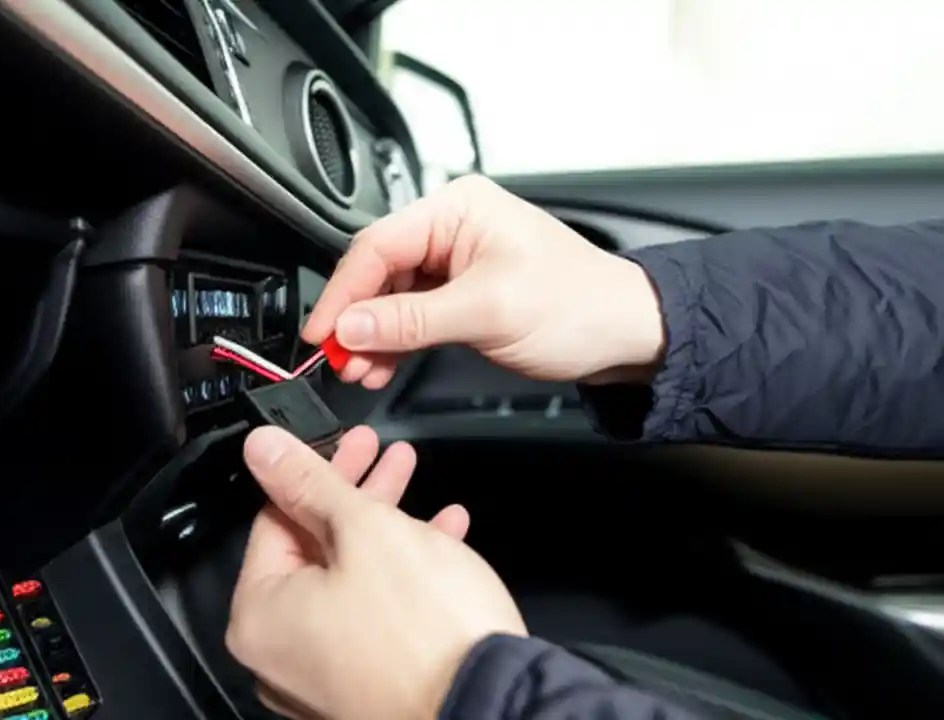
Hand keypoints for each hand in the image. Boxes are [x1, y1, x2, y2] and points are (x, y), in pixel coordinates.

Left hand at [228, 425, 525, 719]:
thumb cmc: (426, 633)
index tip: (351, 445)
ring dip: (386, 528)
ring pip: (349, 580)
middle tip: (387, 459)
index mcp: (259, 618)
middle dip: (358, 496)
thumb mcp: (365, 530)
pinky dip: (401, 575)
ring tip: (421, 493)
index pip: (275, 521)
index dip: (318, 472)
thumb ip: (308, 482)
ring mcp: (322, 679)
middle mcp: (280, 657)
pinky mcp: (366, 688)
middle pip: (313, 550)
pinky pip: (373, 616)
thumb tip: (264, 450)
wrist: (492, 706)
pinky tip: (441, 539)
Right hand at [301, 175, 664, 387]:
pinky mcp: (460, 292)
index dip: (343, 293)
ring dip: (371, 336)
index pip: (377, 246)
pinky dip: (393, 342)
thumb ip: (411, 320)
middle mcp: (451, 227)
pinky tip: (381, 366)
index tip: (321, 334)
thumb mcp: (488, 313)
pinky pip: (411, 314)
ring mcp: (455, 260)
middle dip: (355, 319)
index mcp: (457, 210)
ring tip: (359, 371)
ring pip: (390, 297)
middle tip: (336, 359)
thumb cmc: (579, 306)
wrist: (627, 333)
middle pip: (378, 271)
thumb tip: (351, 327)